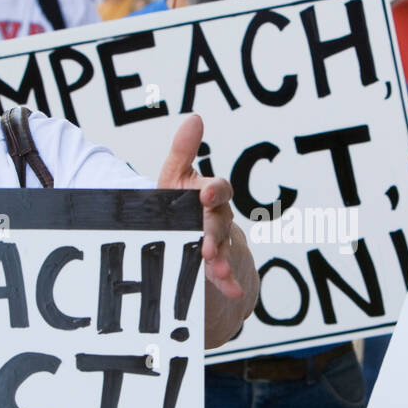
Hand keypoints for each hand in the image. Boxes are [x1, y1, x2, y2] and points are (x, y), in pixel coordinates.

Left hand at [157, 114, 258, 346]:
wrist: (185, 228)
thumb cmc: (177, 198)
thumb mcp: (174, 175)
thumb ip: (183, 150)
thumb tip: (195, 117)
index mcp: (209, 193)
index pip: (219, 188)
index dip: (214, 190)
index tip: (205, 193)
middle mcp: (219, 217)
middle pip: (220, 223)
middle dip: (214, 233)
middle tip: (206, 243)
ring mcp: (221, 242)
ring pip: (225, 249)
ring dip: (222, 259)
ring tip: (217, 267)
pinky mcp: (216, 265)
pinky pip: (225, 273)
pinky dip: (229, 282)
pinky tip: (232, 290)